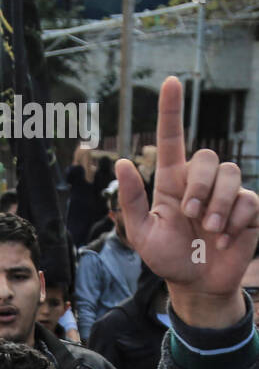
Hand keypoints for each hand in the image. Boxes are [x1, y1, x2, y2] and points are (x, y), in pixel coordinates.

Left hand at [118, 76, 258, 321]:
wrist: (197, 286)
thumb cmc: (168, 259)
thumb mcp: (142, 235)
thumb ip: (132, 202)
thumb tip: (123, 163)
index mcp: (173, 184)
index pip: (171, 140)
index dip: (170, 111)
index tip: (170, 82)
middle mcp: (201, 183)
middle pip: (207, 158)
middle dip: (200, 187)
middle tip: (192, 216)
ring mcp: (227, 194)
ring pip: (231, 174)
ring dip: (219, 206)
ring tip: (210, 232)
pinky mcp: (249, 209)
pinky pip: (250, 199)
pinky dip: (237, 221)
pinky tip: (226, 240)